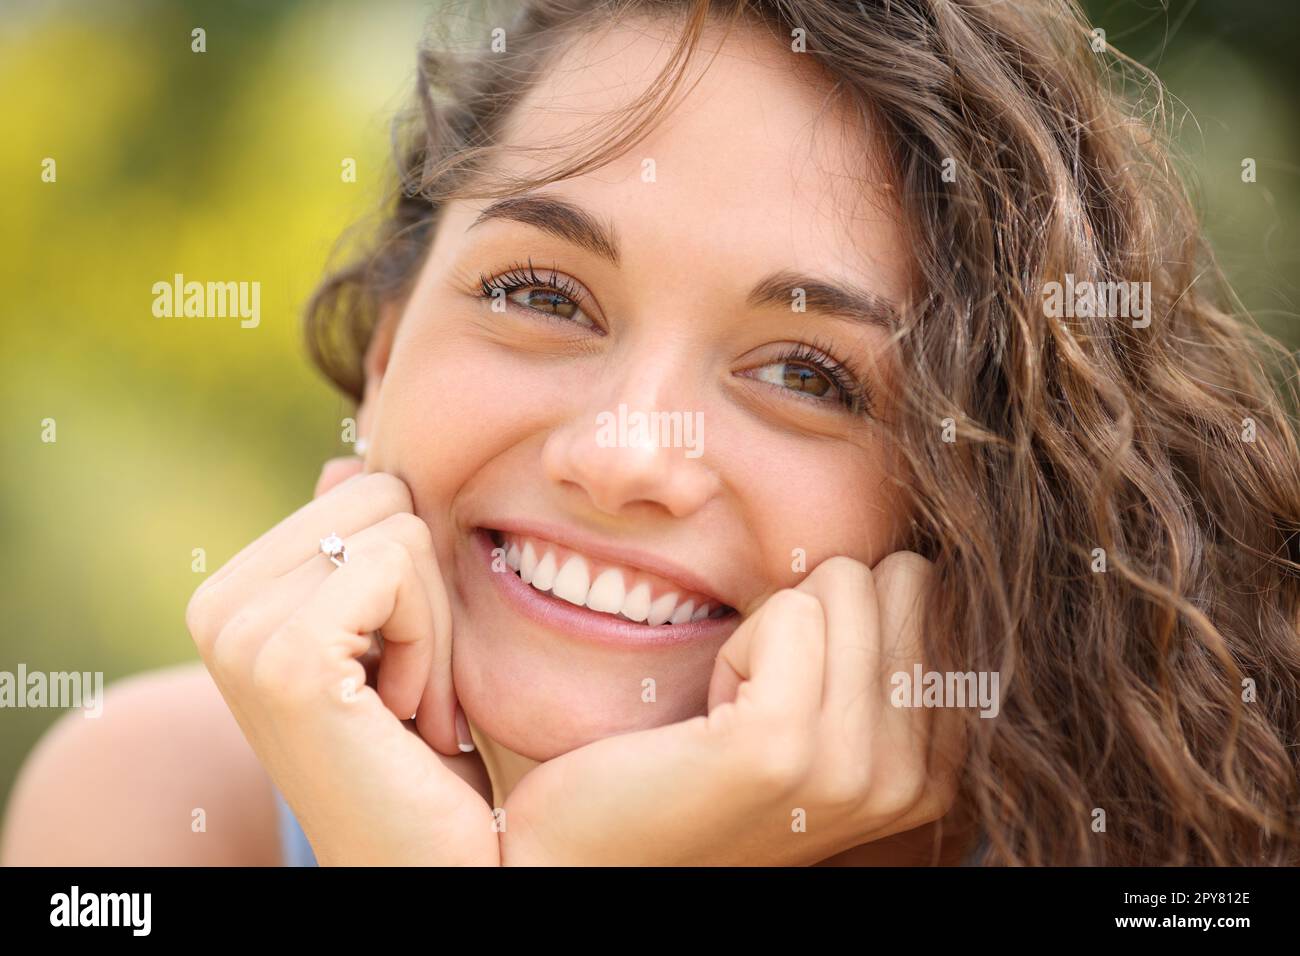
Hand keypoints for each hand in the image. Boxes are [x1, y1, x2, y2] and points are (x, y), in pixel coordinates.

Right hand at [186, 460, 497, 864]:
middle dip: (425, 592)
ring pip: (401, 531)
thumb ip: (351, 550)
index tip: (396, 663)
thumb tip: (341, 466)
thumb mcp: (384, 633)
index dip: (411, 572)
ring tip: (404, 706)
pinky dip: (430, 645)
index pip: (362, 488)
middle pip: (381, 498)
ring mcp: (239, 631)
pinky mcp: (282, 658)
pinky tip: (405, 716)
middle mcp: (215, 605)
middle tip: (406, 685)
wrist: (426, 858)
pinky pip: (400, 569)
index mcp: (230, 590)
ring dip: (433, 628)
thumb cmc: (417, 747)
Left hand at [499, 553, 963, 864]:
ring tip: (736, 707)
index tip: (799, 693)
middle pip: (906, 580)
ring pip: (846, 582)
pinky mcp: (779, 744)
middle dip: (823, 609)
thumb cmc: (700, 776)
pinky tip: (713, 709)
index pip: (938, 600)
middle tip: (765, 689)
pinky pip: (789, 610)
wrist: (600, 856)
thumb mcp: (824, 726)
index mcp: (933, 768)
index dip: (853, 617)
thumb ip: (880, 665)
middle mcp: (911, 777)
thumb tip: (911, 556)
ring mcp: (851, 766)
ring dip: (772, 628)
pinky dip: (738, 642)